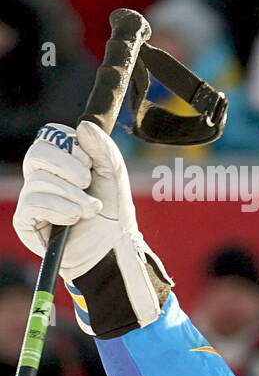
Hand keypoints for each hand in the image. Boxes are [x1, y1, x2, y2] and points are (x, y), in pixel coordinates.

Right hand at [13, 121, 170, 337]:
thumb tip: (82, 125)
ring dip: (73, 196)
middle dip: (69, 167)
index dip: (70, 145)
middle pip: (37, 154)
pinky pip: (33, 204)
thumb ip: (104, 149)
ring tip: (90, 210)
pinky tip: (73, 219)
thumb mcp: (115, 177)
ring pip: (39, 181)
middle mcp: (42, 177)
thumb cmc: (114, 214)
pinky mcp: (27, 221)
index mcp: (60, 162)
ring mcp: (32, 198)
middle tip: (88, 183)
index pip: (49, 136)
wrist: (114, 249)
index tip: (90, 162)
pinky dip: (59, 209)